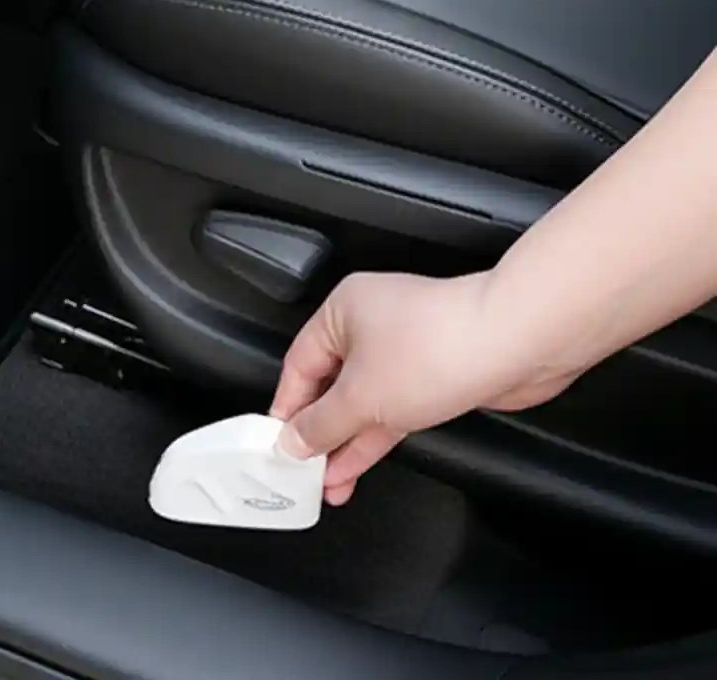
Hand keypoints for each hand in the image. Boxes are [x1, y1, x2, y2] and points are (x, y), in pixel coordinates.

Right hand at [268, 271, 586, 505]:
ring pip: (363, 403)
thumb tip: (292, 441)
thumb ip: (321, 424)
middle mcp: (371, 325)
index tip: (276, 445)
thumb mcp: (361, 397)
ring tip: (327, 482)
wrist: (518, 343)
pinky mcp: (433, 375)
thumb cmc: (439, 346)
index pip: (298, 366)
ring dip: (345, 443)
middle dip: (318, 433)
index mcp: (342, 312)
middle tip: (301, 471)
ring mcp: (405, 350)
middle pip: (330, 386)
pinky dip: (373, 438)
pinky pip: (391, 410)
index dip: (286, 409)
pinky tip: (355, 466)